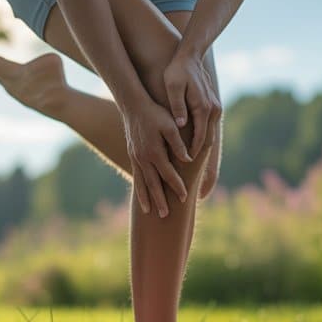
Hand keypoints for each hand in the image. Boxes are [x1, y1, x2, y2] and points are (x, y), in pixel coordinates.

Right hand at [122, 98, 192, 217]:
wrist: (133, 105)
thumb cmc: (155, 113)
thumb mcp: (170, 125)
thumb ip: (178, 143)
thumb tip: (188, 159)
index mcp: (154, 152)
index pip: (168, 174)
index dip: (177, 186)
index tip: (185, 198)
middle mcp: (143, 158)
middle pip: (153, 184)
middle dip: (159, 200)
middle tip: (165, 216)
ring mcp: (136, 158)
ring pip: (142, 183)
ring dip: (146, 198)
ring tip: (149, 212)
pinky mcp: (133, 156)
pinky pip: (136, 176)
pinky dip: (139, 188)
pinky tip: (141, 197)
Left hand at [163, 51, 220, 159]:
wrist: (190, 56)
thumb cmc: (178, 71)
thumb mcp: (173, 87)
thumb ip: (177, 106)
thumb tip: (180, 126)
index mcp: (204, 108)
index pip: (201, 137)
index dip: (194, 153)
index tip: (186, 166)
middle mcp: (213, 110)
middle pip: (209, 140)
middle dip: (201, 157)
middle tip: (192, 174)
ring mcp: (215, 108)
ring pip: (210, 135)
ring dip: (202, 149)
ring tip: (192, 166)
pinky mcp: (212, 106)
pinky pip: (208, 127)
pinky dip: (203, 139)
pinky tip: (193, 148)